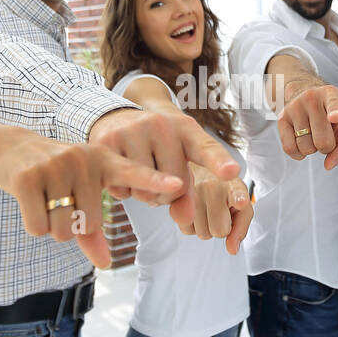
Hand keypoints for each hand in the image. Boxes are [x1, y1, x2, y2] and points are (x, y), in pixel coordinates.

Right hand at [0, 129, 182, 268]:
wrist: (11, 149)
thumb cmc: (55, 177)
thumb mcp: (79, 195)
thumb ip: (94, 231)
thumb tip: (105, 263)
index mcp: (105, 161)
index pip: (134, 174)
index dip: (155, 182)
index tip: (179, 186)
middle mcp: (84, 159)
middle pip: (88, 224)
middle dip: (70, 224)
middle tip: (58, 198)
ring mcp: (56, 165)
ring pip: (63, 230)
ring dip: (51, 226)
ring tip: (45, 197)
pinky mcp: (29, 177)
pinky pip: (39, 227)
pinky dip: (33, 224)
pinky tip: (29, 200)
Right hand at [89, 108, 240, 225]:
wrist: (117, 117)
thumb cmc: (156, 144)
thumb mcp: (177, 158)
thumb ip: (188, 192)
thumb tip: (187, 219)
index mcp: (185, 128)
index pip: (205, 148)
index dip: (218, 162)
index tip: (231, 173)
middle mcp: (160, 125)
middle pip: (175, 185)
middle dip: (168, 194)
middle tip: (159, 176)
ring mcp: (131, 131)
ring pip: (147, 191)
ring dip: (145, 194)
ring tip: (141, 173)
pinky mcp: (106, 144)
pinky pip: (121, 190)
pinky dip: (124, 191)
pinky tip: (122, 172)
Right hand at [177, 165, 252, 254]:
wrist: (201, 170)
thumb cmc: (224, 192)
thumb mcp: (241, 207)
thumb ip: (240, 229)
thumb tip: (232, 250)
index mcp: (233, 186)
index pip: (237, 193)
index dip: (239, 198)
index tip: (241, 202)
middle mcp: (212, 186)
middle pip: (219, 231)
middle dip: (221, 228)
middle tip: (220, 213)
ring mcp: (192, 192)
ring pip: (203, 234)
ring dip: (206, 227)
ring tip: (207, 210)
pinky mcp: (177, 201)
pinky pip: (187, 230)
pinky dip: (193, 226)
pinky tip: (196, 211)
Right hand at [276, 81, 337, 168]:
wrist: (306, 95)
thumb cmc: (331, 116)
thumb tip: (328, 165)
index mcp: (333, 96)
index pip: (335, 105)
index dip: (336, 112)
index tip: (335, 117)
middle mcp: (312, 99)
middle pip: (322, 141)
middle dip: (327, 147)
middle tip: (326, 136)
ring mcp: (294, 107)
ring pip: (305, 147)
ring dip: (312, 149)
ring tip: (313, 135)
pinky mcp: (281, 118)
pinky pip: (289, 148)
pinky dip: (298, 154)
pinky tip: (302, 143)